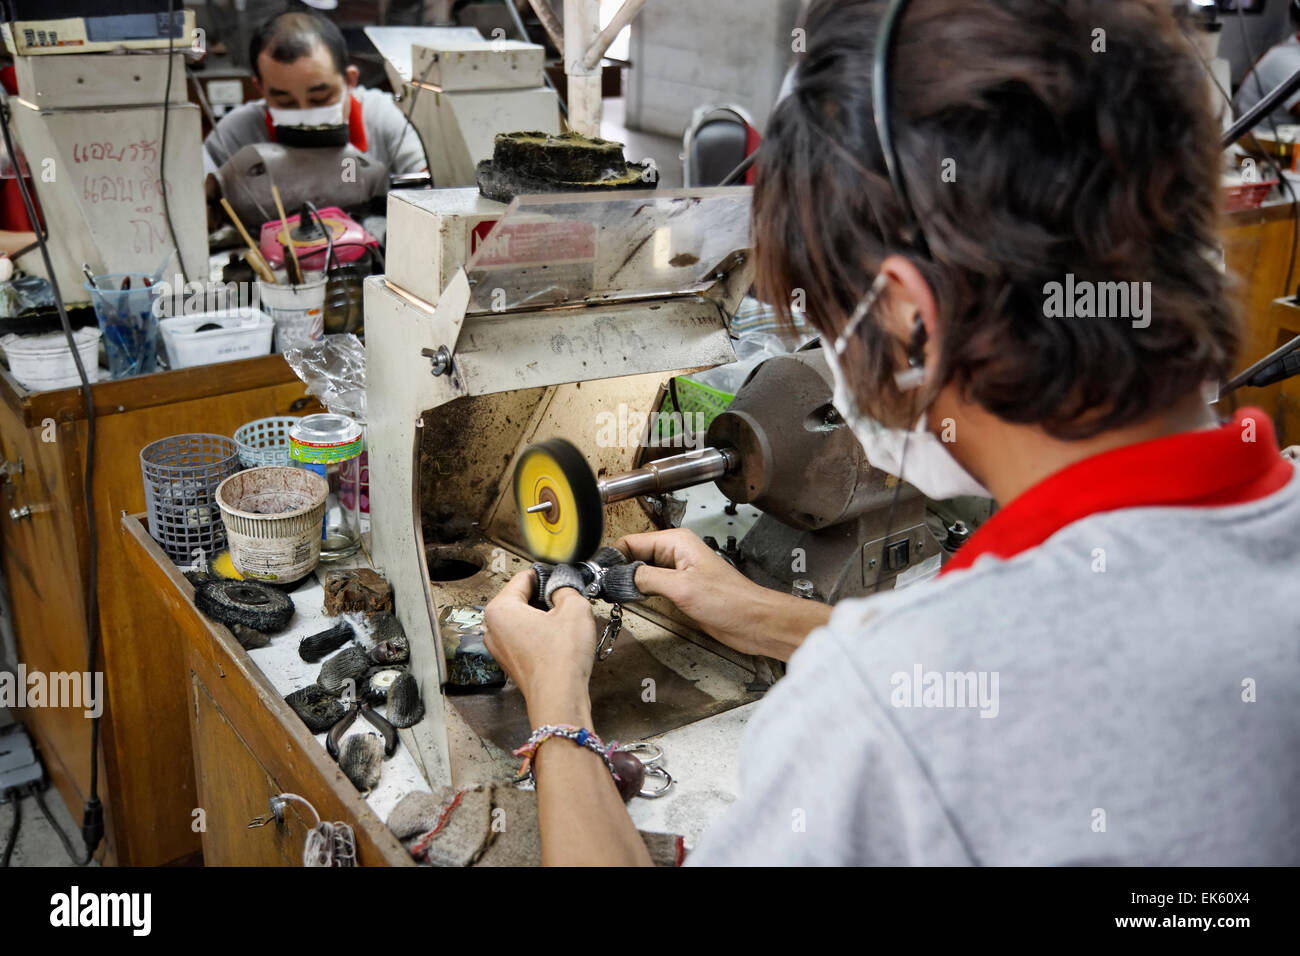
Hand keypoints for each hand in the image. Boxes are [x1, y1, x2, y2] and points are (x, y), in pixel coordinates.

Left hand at [483, 570, 597, 725]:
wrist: (560, 698)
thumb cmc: (561, 658)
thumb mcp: (574, 607)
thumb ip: (566, 587)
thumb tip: (561, 587)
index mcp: (500, 609)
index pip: (525, 577)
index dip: (549, 575)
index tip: (563, 578)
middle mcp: (493, 629)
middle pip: (523, 599)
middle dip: (546, 598)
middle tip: (568, 602)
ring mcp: (500, 649)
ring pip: (526, 619)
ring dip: (546, 617)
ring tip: (566, 624)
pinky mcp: (512, 663)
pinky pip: (527, 639)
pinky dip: (543, 636)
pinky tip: (560, 642)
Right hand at [615, 528, 829, 660]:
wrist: (753, 622)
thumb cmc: (730, 601)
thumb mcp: (682, 587)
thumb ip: (647, 578)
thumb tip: (619, 576)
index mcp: (676, 542)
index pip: (631, 541)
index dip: (612, 557)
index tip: (597, 572)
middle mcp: (675, 553)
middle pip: (633, 555)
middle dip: (617, 569)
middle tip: (600, 587)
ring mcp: (678, 571)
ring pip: (640, 571)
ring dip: (627, 582)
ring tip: (610, 594)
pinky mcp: (681, 589)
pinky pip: (651, 585)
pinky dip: (639, 591)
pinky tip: (630, 600)